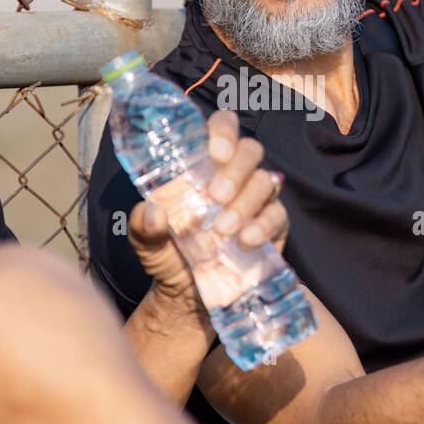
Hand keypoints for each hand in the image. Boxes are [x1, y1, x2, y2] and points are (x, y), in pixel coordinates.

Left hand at [128, 110, 287, 311]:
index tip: (215, 153)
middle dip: (236, 170)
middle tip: (216, 196)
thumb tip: (154, 212)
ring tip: (222, 230)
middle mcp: (234, 175)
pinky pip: (278, 214)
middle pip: (250, 150)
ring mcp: (256, 199)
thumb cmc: (167, 254)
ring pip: (266, 181)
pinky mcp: (273, 225)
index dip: (223, 131)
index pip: (222, 127)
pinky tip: (246, 241)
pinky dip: (264, 225)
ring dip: (245, 202)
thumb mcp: (145, 241)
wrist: (186, 295)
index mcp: (203, 165)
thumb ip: (144, 225)